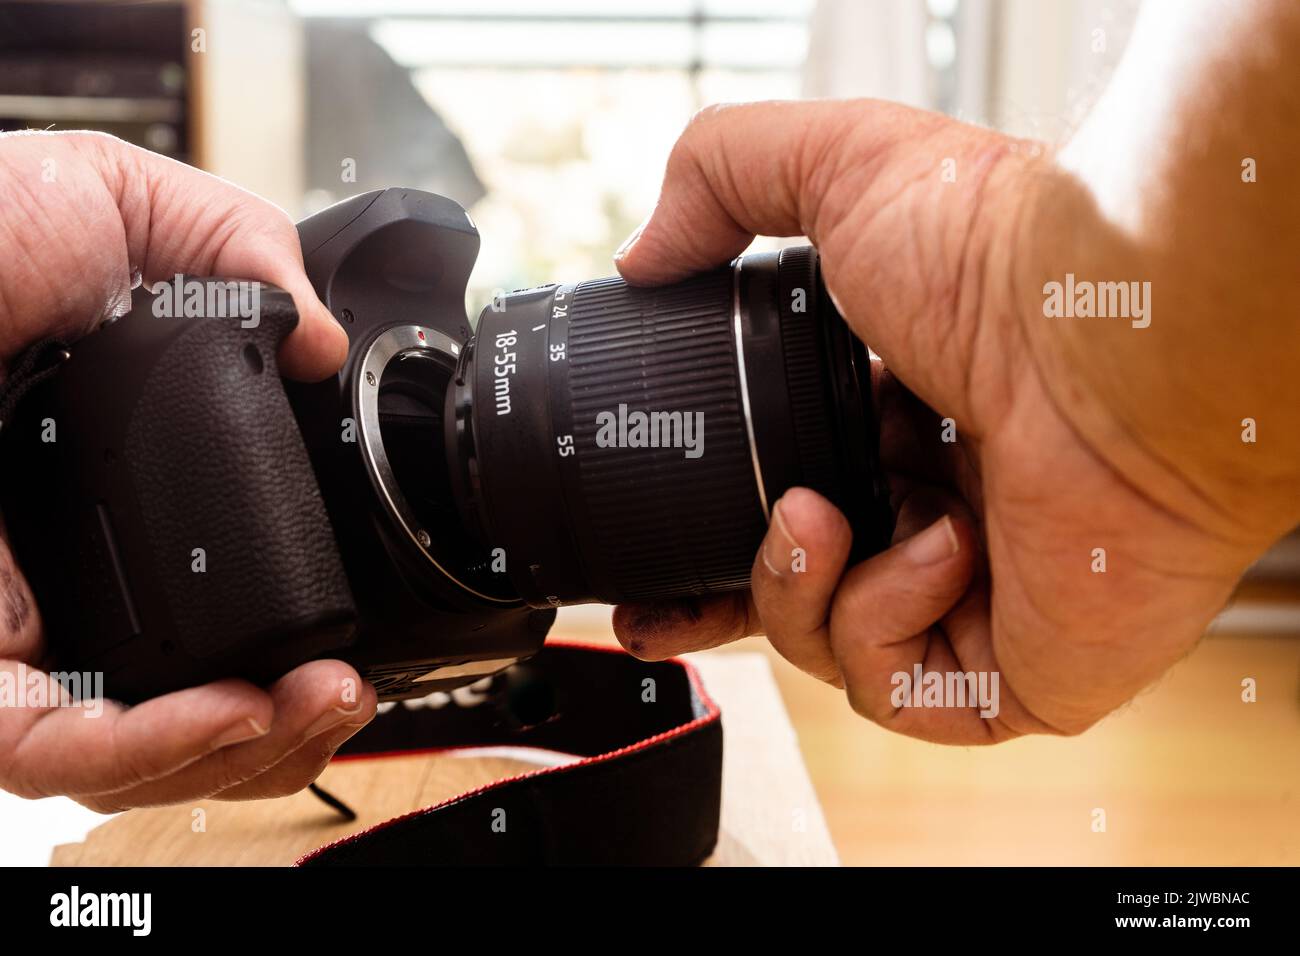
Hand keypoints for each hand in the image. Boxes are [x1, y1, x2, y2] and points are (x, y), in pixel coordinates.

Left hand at [0, 131, 373, 809]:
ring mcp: (16, 625)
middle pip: (195, 692)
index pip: (221, 587)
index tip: (351, 622)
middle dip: (293, 715)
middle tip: (345, 685)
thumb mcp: (111, 201)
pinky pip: (63, 750)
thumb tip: (320, 338)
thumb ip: (235, 246)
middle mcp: (66, 567)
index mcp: (109, 477)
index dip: (297, 626)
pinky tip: (240, 707)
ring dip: (254, 745)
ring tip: (320, 698)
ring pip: (141, 749)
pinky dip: (164, 746)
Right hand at [610, 98, 1291, 742]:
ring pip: (830, 646)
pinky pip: (901, 691)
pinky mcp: (1016, 672)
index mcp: (901, 417)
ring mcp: (978, 594)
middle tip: (659, 604)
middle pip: (796, 590)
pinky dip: (885, 617)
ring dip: (794, 586)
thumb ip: (723, 175)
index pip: (787, 492)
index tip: (650, 537)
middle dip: (719, 602)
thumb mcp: (837, 165)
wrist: (1115, 344)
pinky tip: (940, 546)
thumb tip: (642, 254)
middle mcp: (939, 505)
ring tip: (821, 517)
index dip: (711, 525)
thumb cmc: (1004, 258)